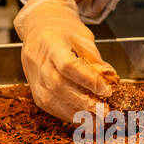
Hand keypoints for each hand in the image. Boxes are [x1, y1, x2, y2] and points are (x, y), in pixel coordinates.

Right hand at [14, 0, 116, 122]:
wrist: (38, 26)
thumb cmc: (63, 29)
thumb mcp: (83, 37)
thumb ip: (95, 59)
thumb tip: (110, 79)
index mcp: (51, 44)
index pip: (68, 66)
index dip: (88, 80)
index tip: (106, 90)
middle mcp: (39, 62)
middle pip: (59, 86)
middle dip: (84, 102)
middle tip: (104, 110)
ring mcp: (34, 77)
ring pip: (52, 99)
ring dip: (76, 112)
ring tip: (96, 117)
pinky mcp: (34, 89)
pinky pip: (49, 106)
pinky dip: (67, 114)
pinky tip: (82, 117)